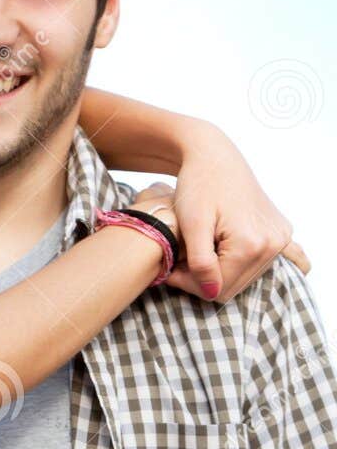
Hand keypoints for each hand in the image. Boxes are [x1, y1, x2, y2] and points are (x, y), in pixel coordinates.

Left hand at [166, 122, 309, 301]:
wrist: (214, 156)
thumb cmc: (198, 185)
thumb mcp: (192, 225)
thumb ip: (201, 262)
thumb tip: (212, 292)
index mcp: (252, 244)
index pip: (216, 289)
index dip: (187, 283)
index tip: (168, 269)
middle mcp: (273, 244)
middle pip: (233, 286)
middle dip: (202, 279)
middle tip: (179, 262)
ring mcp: (280, 238)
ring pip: (243, 277)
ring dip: (218, 270)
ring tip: (194, 252)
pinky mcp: (279, 232)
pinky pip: (262, 262)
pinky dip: (239, 263)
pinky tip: (222, 254)